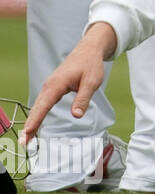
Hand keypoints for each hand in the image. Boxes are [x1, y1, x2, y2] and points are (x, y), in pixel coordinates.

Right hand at [22, 23, 116, 145]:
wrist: (88, 51)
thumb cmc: (90, 65)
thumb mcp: (91, 82)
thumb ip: (83, 98)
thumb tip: (76, 115)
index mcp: (56, 84)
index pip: (43, 106)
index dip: (35, 120)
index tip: (28, 132)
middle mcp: (49, 86)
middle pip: (37, 108)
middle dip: (29, 125)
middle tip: (23, 142)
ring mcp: (49, 87)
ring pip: (38, 107)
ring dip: (32, 122)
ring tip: (26, 138)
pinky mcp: (52, 88)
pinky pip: (42, 104)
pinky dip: (37, 115)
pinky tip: (35, 125)